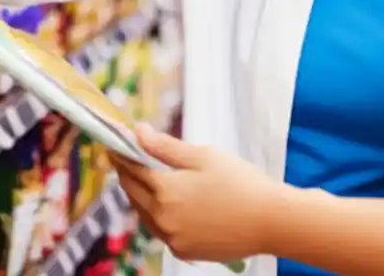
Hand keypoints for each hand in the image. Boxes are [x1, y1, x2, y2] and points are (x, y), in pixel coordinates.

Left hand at [113, 123, 285, 263]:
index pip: (132, 169)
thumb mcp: (203, 156)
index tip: (113, 143)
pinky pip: (160, 231)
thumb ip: (165, 146)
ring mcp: (172, 238)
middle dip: (126, 174)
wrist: (271, 221)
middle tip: (123, 159)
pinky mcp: (184, 252)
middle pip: (133, 193)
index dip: (120, 154)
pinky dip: (156, 216)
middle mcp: (163, 218)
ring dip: (139, 196)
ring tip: (141, 180)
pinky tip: (164, 205)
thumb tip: (137, 132)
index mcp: (165, 191)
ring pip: (144, 214)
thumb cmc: (241, 182)